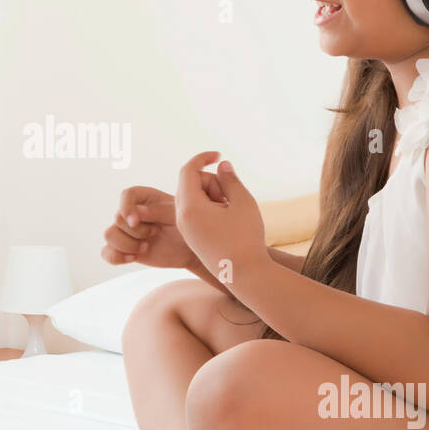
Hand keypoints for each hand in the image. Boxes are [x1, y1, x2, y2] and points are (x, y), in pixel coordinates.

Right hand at [102, 186, 198, 267]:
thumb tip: (135, 214)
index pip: (126, 196)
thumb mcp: (178, 215)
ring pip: (109, 235)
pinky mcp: (123, 248)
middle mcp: (131, 212)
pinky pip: (106, 252)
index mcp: (144, 198)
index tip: (136, 221)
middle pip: (117, 219)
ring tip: (146, 247)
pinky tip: (133, 258)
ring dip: (127, 244)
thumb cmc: (186, 226)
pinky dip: (115, 257)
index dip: (126, 208)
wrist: (189, 249)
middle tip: (155, 233)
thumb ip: (158, 211)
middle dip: (136, 231)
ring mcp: (125, 231)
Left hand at [175, 151, 269, 283]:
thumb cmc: (246, 237)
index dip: (203, 158)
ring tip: (231, 209)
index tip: (220, 155)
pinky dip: (209, 209)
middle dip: (210, 181)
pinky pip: (195, 214)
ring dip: (211, 196)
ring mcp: (185, 230)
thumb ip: (230, 179)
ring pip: (192, 200)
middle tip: (230, 195)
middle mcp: (181, 219)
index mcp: (189, 207)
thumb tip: (221, 166)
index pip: (188, 171)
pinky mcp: (192, 239)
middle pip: (189, 185)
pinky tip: (228, 218)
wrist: (245, 275)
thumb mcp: (242, 201)